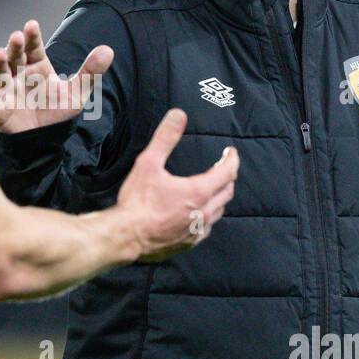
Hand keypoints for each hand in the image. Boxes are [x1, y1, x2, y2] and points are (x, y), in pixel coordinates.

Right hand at [0, 19, 112, 133]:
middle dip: (15, 47)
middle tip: (16, 37)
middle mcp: (20, 76)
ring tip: (0, 53)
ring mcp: (9, 91)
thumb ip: (90, 72)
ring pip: (1, 74)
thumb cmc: (57, 112)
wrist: (46, 140)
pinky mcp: (0, 110)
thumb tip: (109, 50)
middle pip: (15, 57)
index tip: (31, 25)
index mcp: (38, 67)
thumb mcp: (77, 92)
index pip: (33, 48)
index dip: (31, 37)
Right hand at [115, 108, 237, 261]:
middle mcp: (203, 213)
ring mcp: (197, 231)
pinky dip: (208, 217)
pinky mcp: (188, 243)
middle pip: (227, 193)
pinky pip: (206, 229)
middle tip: (222, 167)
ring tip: (213, 189)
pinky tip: (198, 215)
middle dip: (227, 177)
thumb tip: (178, 115)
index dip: (231, 160)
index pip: (227, 172)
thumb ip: (165, 138)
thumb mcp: (148, 163)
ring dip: (219, 198)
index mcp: (198, 192)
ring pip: (218, 212)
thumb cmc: (137, 202)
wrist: (126, 237)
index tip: (230, 152)